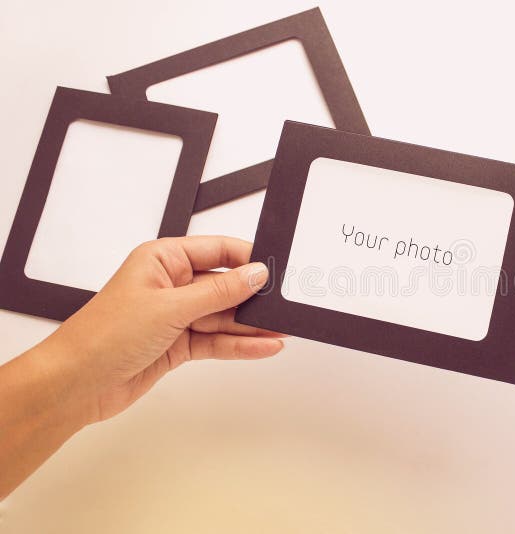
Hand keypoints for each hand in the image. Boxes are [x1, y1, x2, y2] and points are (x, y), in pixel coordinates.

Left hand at [42, 236, 284, 424]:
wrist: (75, 385)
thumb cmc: (104, 337)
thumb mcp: (171, 308)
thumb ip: (218, 292)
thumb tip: (255, 274)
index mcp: (163, 260)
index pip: (217, 250)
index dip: (247, 258)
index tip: (275, 270)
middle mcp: (171, 285)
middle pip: (224, 285)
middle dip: (253, 297)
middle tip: (284, 305)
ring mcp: (175, 316)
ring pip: (223, 317)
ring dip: (251, 326)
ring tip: (283, 329)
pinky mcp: (177, 345)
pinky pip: (216, 341)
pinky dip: (239, 345)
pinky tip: (264, 346)